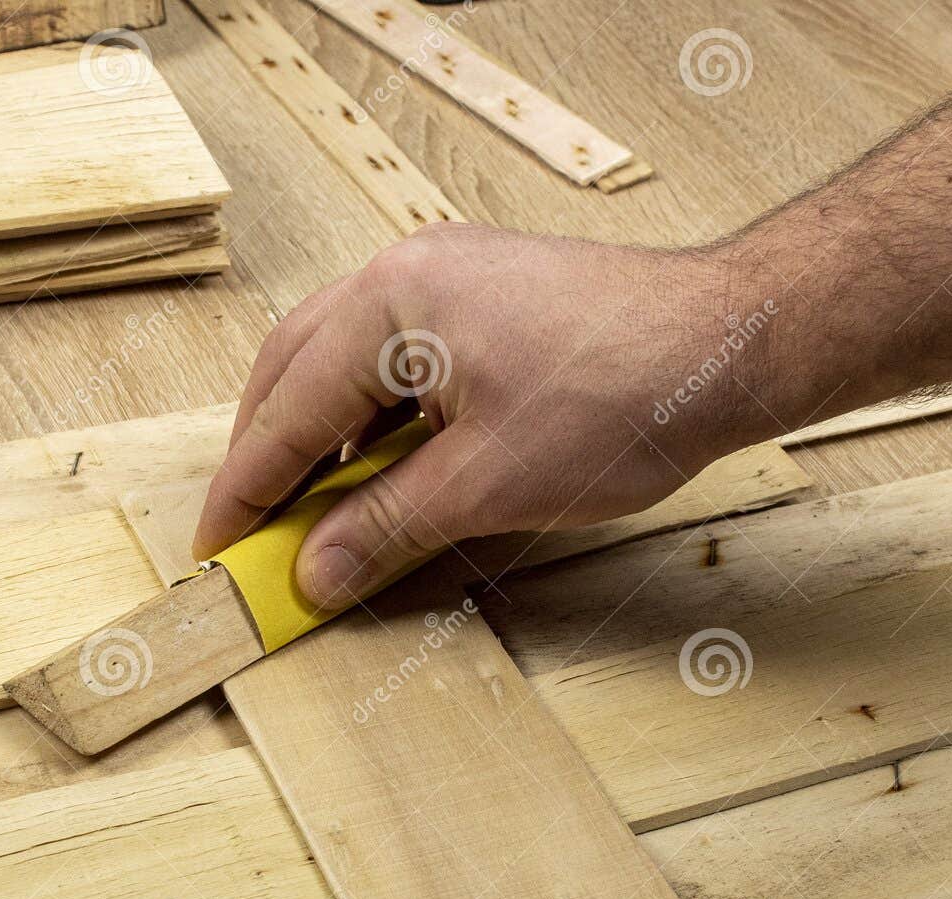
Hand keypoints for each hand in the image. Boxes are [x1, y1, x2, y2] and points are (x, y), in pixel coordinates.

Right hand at [192, 222, 775, 608]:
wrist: (734, 344)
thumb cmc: (626, 395)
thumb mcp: (488, 484)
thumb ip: (385, 526)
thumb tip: (315, 572)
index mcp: (392, 304)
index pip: (287, 409)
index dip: (246, 488)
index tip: (216, 545)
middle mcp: (408, 272)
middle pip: (296, 367)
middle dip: (268, 452)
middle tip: (253, 528)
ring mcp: (448, 276)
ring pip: (344, 360)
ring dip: (322, 434)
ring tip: (316, 508)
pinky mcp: (484, 295)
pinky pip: (397, 355)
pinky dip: (374, 415)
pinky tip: (383, 467)